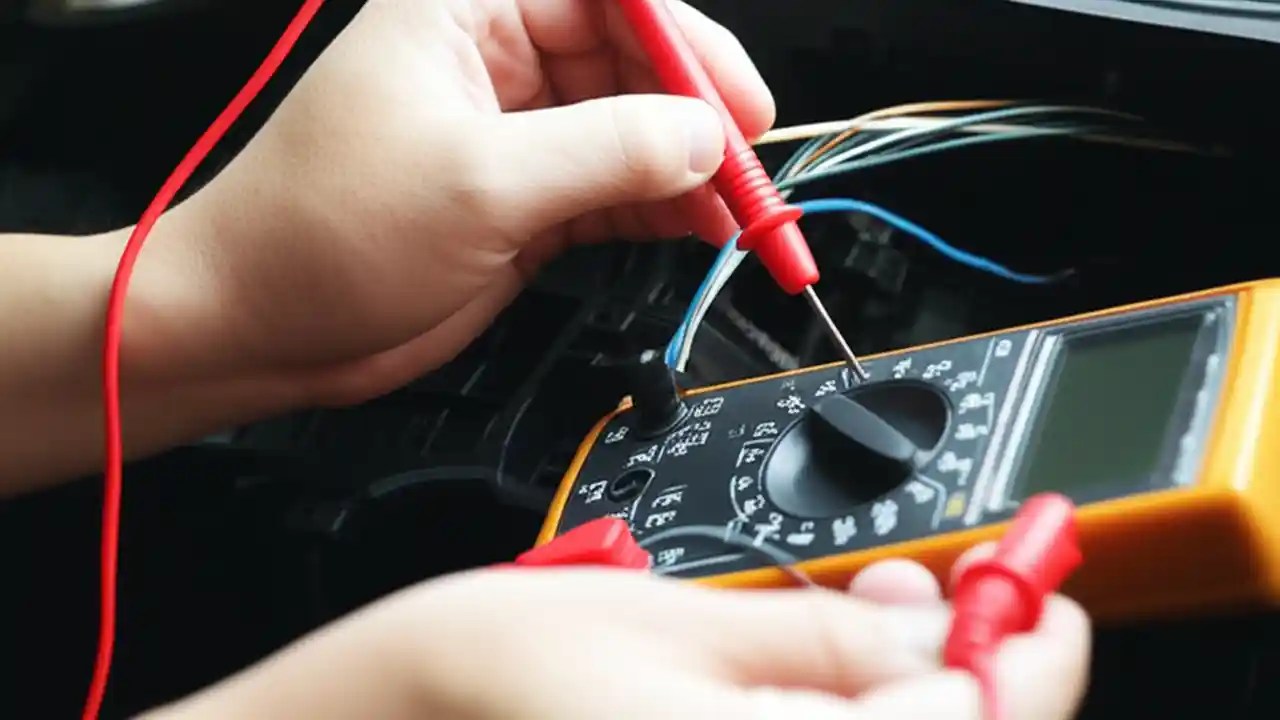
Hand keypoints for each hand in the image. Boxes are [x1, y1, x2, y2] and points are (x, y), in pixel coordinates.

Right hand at [141, 554, 1088, 719]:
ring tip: (872, 615)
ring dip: (910, 704)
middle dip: (970, 681)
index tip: (1039, 595)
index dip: (1031, 656)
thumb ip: (825, 637)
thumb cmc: (471, 676)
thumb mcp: (667, 619)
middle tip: (945, 595)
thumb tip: (946, 625)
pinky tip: (813, 683)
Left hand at [146, 0, 769, 405]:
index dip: (686, 44)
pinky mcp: (524, 202)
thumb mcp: (479, 182)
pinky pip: (615, 192)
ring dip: (688, 173)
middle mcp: (496, 63)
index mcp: (467, 13)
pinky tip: (698, 228)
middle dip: (697, 117)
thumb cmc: (320, 233)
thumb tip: (701, 136)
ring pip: (632, 135)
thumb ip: (605, 152)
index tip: (734, 103)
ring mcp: (515, 137)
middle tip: (748, 169)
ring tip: (739, 213)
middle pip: (634, 65)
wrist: (263, 327)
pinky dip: (662, 212)